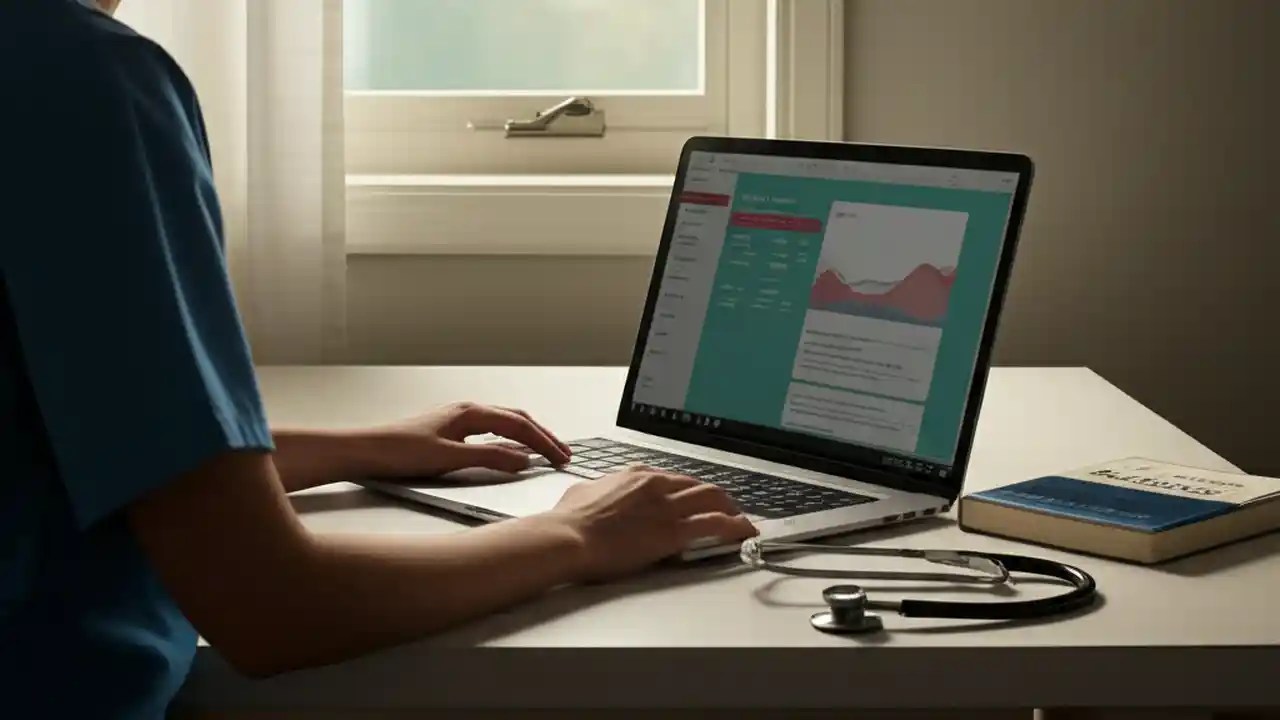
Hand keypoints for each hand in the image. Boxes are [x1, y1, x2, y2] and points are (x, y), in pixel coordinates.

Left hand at [366, 401, 572, 477]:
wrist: (364, 450)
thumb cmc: (398, 451)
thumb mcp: (448, 458)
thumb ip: (488, 458)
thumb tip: (523, 460)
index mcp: (470, 413)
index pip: (519, 425)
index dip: (544, 442)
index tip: (561, 459)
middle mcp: (467, 412)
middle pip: (516, 420)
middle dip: (543, 436)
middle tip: (563, 455)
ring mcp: (458, 421)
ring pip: (504, 424)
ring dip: (528, 437)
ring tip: (545, 453)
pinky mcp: (449, 432)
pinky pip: (490, 432)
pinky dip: (510, 441)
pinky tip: (511, 453)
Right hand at [544, 466, 757, 582]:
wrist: (569, 537)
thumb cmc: (570, 521)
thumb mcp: (585, 493)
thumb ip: (602, 491)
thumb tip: (600, 493)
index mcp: (636, 475)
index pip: (673, 478)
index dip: (688, 490)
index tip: (693, 499)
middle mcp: (657, 483)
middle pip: (698, 485)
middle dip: (716, 497)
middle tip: (726, 509)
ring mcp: (667, 505)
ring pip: (713, 498)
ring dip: (731, 509)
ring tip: (740, 521)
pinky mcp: (674, 530)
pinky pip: (715, 524)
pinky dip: (735, 527)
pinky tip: (745, 534)